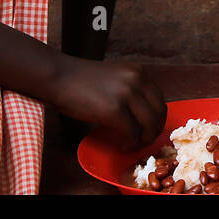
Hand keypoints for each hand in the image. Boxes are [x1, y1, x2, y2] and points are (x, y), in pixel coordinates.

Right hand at [48, 56, 166, 151]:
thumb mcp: (116, 78)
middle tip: (143, 141)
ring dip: (143, 139)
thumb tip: (144, 117)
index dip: (157, 119)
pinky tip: (122, 144)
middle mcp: (137, 81)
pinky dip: (129, 143)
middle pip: (159, 113)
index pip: (159, 100)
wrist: (59, 77)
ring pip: (149, 125)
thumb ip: (132, 91)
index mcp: (139, 73)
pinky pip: (131, 133)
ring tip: (132, 144)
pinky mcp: (114, 110)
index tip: (148, 129)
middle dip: (154, 131)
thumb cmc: (82, 81)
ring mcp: (127, 94)